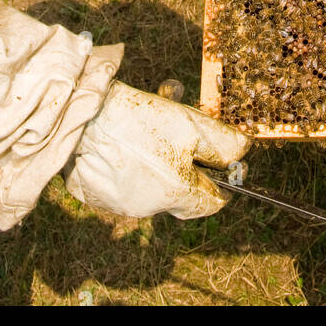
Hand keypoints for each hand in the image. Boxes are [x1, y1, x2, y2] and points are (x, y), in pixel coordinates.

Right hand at [63, 81, 250, 219]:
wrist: (82, 116)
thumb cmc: (140, 119)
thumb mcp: (190, 124)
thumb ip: (222, 143)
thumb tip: (243, 153)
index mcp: (175, 195)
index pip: (210, 203)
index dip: (216, 180)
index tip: (213, 161)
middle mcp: (149, 209)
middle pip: (180, 194)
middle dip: (183, 167)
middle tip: (174, 135)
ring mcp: (120, 204)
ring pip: (151, 187)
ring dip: (154, 163)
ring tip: (143, 129)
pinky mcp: (96, 194)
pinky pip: (122, 183)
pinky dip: (127, 165)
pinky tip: (120, 141)